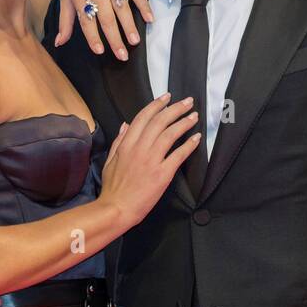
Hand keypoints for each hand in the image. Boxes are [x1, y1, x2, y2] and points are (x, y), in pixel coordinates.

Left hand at [55, 0, 151, 57]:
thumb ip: (65, 21)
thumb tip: (59, 43)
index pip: (87, 21)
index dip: (93, 37)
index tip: (100, 51)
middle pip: (107, 19)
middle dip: (115, 39)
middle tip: (122, 56)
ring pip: (122, 8)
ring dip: (130, 26)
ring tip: (135, 42)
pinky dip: (144, 6)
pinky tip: (150, 19)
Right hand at [100, 93, 201, 223]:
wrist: (116, 208)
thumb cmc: (113, 188)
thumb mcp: (110, 160)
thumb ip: (119, 141)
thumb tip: (126, 124)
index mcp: (126, 144)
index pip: (143, 117)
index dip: (156, 105)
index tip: (167, 97)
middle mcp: (139, 148)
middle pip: (160, 121)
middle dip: (175, 108)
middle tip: (188, 102)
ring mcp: (151, 160)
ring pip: (170, 134)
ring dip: (184, 122)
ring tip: (194, 116)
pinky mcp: (162, 174)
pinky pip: (178, 155)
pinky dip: (189, 144)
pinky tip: (196, 138)